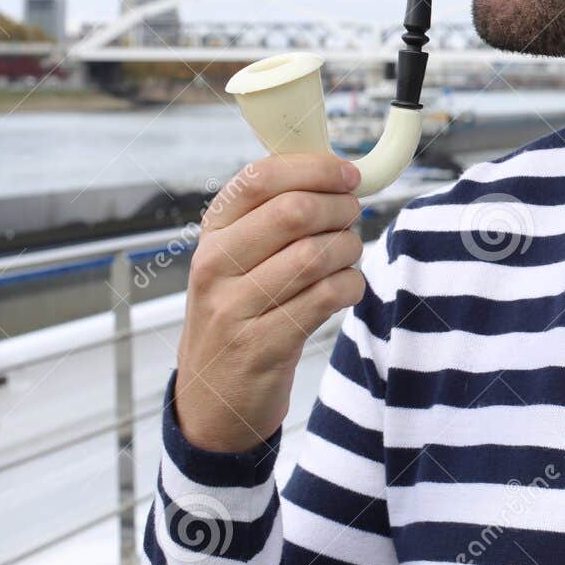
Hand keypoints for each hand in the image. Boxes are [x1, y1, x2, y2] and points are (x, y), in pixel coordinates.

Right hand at [173, 153, 365, 452]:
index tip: (348, 175)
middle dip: (340, 209)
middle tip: (352, 217)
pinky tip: (346, 287)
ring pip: (316, 254)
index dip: (315, 168)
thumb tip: (336, 171)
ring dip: (349, 249)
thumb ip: (276, 213)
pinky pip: (327, 297)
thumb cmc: (240, 312)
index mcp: (213, 232)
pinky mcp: (262, 345)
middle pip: (294, 212)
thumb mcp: (239, 257)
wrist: (213, 396)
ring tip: (347, 254)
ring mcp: (233, 308)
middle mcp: (215, 264)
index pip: (259, 177)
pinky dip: (350, 285)